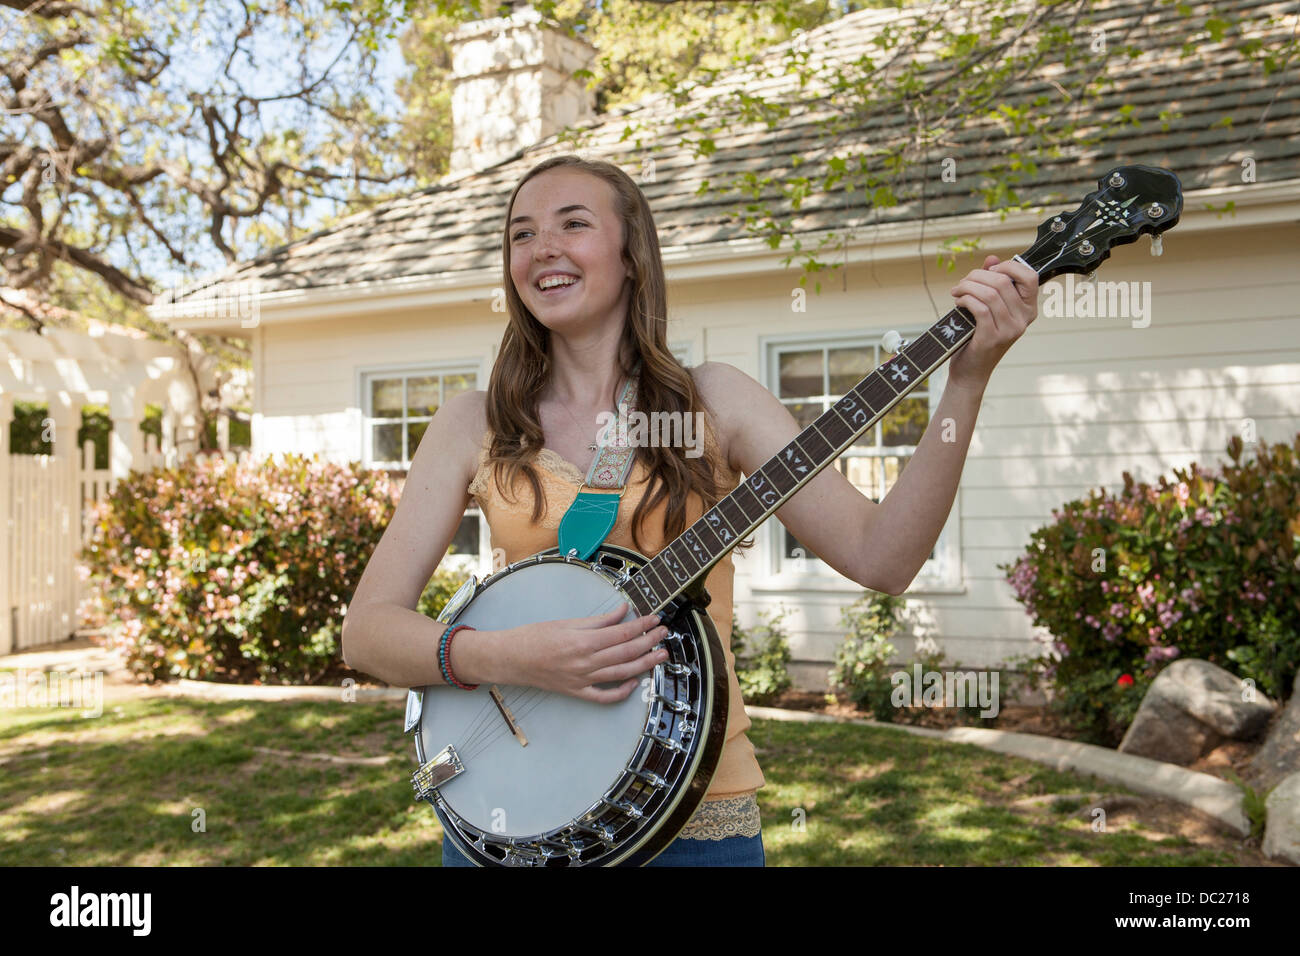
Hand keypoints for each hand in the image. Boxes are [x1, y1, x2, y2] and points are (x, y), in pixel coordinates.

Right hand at [491, 603, 668, 702]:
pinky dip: (621, 692)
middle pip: (626, 653)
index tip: (655, 618)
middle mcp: (585, 663)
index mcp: (583, 642)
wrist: (509, 658)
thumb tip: (622, 611)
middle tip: (664, 633)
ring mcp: (581, 680)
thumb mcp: (567, 622)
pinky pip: (603, 696)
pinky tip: (634, 683)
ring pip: (621, 674)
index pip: (622, 633)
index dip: (643, 625)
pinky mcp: (576, 692)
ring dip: (644, 664)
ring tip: (660, 656)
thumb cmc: (533, 637)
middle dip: (649, 642)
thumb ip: (598, 620)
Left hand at [945, 254, 1038, 391]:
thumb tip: (991, 258)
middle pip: (1003, 281)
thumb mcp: (988, 307)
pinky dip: (965, 299)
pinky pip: (980, 308)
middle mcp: (1024, 319)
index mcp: (1028, 308)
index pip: (1030, 276)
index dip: (1009, 266)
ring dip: (967, 287)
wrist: (971, 370)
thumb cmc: (978, 335)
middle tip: (962, 283)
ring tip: (956, 291)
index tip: (989, 269)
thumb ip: (992, 282)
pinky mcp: (993, 338)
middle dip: (977, 276)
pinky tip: (958, 302)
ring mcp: (1010, 330)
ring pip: (990, 293)